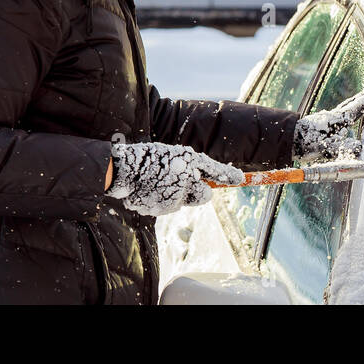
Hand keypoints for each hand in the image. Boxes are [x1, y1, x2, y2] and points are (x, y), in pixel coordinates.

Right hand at [105, 141, 243, 216]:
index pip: (214, 170)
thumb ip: (189, 167)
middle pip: (205, 195)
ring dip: (178, 196)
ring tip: (159, 183)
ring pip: (185, 202)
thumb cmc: (147, 158)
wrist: (122, 171)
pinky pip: (170, 207)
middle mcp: (185, 178)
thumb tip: (207, 181)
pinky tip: (151, 191)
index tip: (241, 179)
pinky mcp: (164, 208)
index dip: (229, 176)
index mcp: (187, 161)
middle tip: (183, 183)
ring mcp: (174, 196)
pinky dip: (163, 201)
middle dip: (198, 192)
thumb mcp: (171, 155)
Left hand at [293, 83, 363, 163]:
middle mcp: (334, 116)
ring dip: (358, 101)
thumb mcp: (326, 148)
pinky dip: (349, 110)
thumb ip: (342, 148)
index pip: (358, 107)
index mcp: (338, 119)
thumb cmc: (307, 143)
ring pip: (347, 107)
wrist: (288, 139)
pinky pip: (341, 114)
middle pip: (354, 103)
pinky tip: (347, 117)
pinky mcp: (323, 124)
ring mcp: (328, 119)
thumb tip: (360, 147)